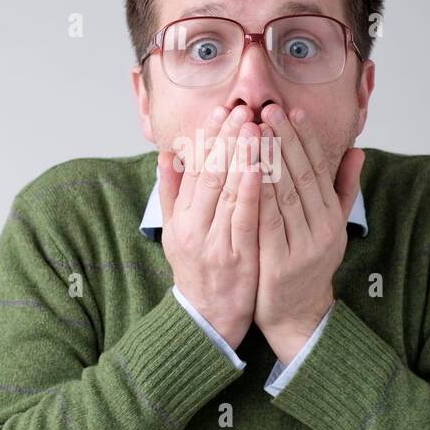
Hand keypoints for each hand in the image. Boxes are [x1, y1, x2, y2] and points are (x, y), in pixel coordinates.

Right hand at [158, 104, 261, 348]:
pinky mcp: (235, 257)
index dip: (208, 137)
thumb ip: (172, 194)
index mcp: (181, 218)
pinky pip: (244, 217)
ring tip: (254, 126)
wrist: (207, 320)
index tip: (221, 111)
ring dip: (241, 156)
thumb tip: (168, 154)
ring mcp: (213, 243)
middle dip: (227, 138)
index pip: (194, 169)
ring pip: (226, 191)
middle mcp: (193, 228)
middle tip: (241, 108)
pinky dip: (251, 189)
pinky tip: (261, 166)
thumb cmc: (196, 271)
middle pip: (210, 173)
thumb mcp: (174, 233)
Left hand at [255, 106, 363, 365]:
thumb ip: (344, 188)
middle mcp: (322, 229)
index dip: (305, 138)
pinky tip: (246, 170)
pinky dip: (257, 193)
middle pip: (301, 176)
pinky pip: (267, 221)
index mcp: (332, 217)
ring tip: (254, 130)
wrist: (297, 316)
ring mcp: (303, 247)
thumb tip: (358, 150)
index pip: (318, 169)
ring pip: (284, 194)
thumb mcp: (332, 226)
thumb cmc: (308, 265)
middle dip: (283, 139)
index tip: (291, 110)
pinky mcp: (281, 262)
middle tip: (268, 109)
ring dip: (268, 159)